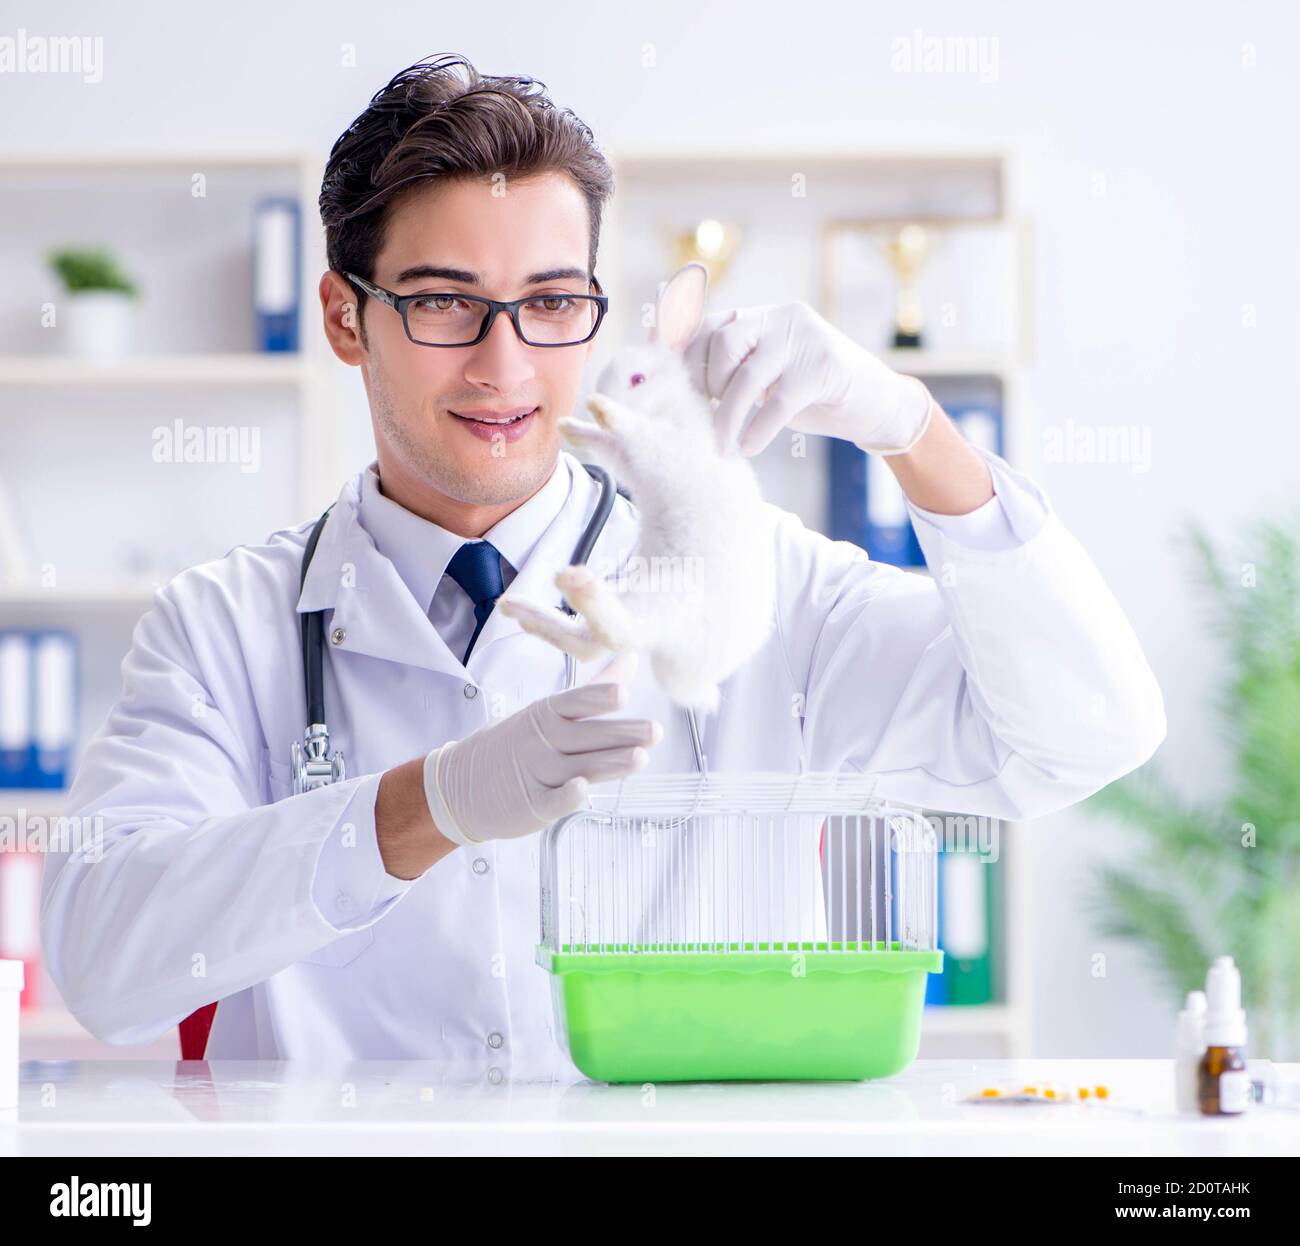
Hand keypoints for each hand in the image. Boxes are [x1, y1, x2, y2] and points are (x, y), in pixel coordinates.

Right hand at [422, 651, 660, 844]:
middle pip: (584, 736)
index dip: (598, 697)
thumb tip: (631, 658)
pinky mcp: (532, 806)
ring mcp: (536, 774)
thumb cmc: (518, 743)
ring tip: (641, 757)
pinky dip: (566, 796)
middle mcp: (542, 742)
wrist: (462, 784)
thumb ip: (594, 689)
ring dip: (608, 763)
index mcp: (546, 715)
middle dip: (620, 734)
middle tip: (654, 730)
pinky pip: (551, 800)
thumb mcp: (549, 711)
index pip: (574, 702)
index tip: (624, 692)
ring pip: (576, 767)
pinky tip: (583, 790)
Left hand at [683, 302, 934, 455]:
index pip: (708, 325)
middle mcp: (780, 317)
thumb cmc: (814, 396)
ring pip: (748, 376)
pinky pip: (778, 402)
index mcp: (761, 316)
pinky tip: (749, 447)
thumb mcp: (767, 379)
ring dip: (726, 417)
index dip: (683, 356)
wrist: (878, 404)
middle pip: (723, 342)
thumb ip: (732, 374)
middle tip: (705, 421)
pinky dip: (758, 429)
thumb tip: (680, 391)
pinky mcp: (824, 366)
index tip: (666, 391)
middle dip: (706, 387)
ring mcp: (805, 338)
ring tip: (721, 447)